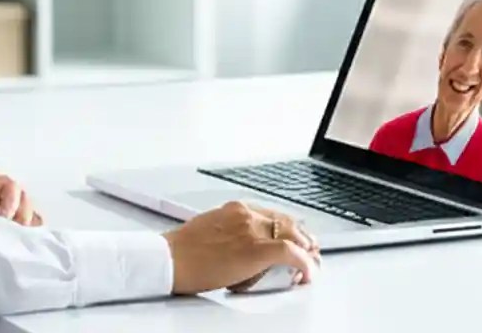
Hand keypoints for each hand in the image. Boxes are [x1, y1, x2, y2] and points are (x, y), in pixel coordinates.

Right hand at [161, 201, 320, 293]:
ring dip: (307, 251)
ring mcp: (253, 230)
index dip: (290, 228)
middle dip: (303, 238)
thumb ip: (230, 233)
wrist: (169, 259)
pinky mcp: (257, 249)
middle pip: (288, 222)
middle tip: (312, 252)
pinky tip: (306, 273)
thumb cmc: (181, 251)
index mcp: (235, 209)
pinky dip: (305, 263)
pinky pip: (292, 253)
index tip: (296, 238)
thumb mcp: (209, 231)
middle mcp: (247, 214)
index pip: (274, 214)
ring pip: (294, 235)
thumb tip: (241, 249)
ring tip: (312, 265)